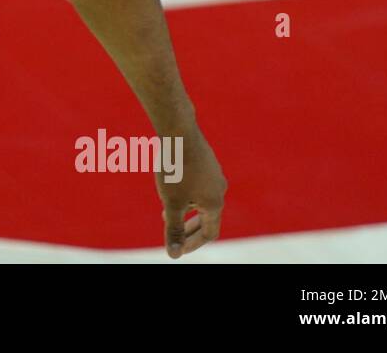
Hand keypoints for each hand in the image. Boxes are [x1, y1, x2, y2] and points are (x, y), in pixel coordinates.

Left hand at [155, 129, 225, 258]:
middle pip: (208, 218)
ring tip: (167, 211)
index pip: (209, 233)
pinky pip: (199, 186)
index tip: (177, 248)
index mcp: (215, 202)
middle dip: (189, 229)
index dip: (193, 244)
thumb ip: (173, 229)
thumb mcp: (171, 203)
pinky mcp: (206, 161)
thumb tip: (174, 255)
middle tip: (173, 235)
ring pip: (201, 201)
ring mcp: (214, 174)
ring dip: (186, 211)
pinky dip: (186, 195)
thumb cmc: (174, 168)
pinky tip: (171, 187)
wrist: (178, 131)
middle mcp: (220, 189)